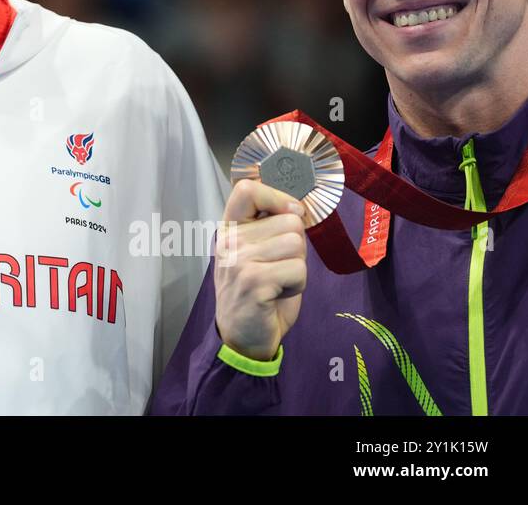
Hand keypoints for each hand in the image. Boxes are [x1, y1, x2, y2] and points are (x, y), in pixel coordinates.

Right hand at [213, 179, 307, 361]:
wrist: (242, 337)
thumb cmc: (257, 292)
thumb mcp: (255, 252)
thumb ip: (270, 227)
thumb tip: (299, 208)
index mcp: (229, 229)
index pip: (247, 189)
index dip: (277, 197)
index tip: (288, 214)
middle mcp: (229, 241)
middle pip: (289, 220)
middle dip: (296, 246)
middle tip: (277, 266)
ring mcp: (239, 260)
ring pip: (296, 244)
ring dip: (298, 266)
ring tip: (278, 280)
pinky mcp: (254, 281)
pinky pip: (298, 269)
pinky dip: (298, 284)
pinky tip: (279, 293)